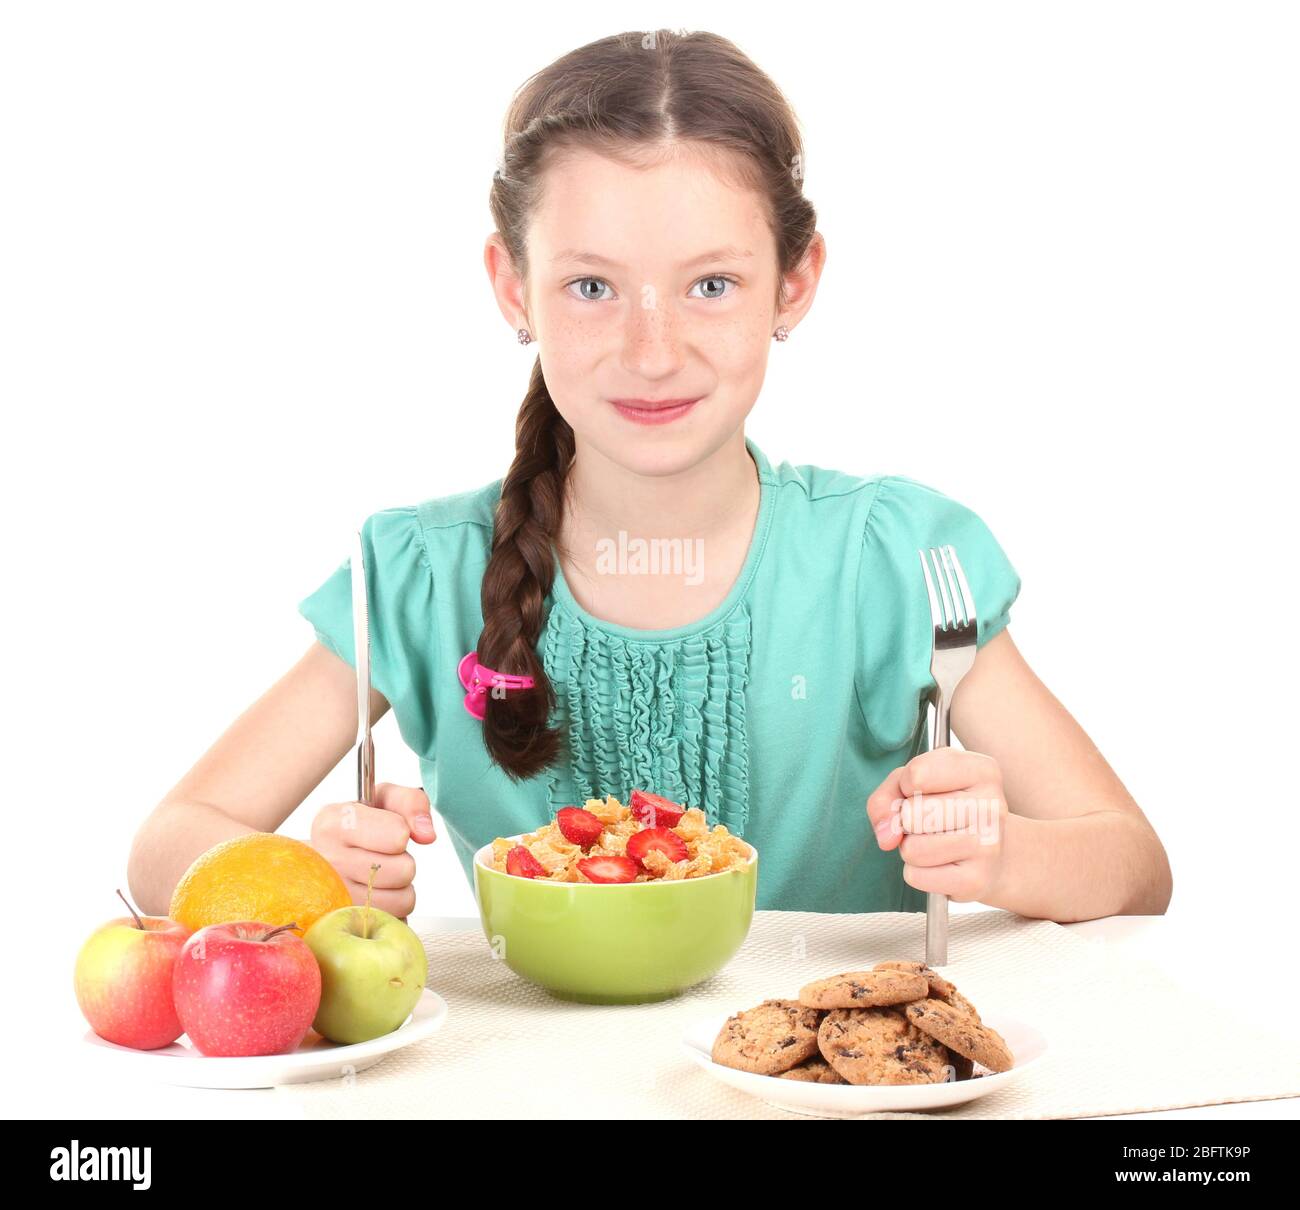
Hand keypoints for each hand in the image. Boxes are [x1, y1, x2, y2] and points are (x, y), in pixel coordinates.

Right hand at [310, 782, 435, 918]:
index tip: (389, 832)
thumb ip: (411, 803)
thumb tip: (426, 834)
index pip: (397, 836)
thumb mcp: (382, 800)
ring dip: (400, 889)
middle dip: (402, 862)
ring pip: (402, 901)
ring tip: (379, 878)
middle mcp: (327, 862)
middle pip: (404, 870)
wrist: (318, 863)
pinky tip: (374, 898)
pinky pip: (394, 922)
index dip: (402, 833)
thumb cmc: (356, 828)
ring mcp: (332, 900)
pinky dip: (392, 912)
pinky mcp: (345, 927)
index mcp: (332, 823)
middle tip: (383, 858)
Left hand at [865, 748, 1008, 903]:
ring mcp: (988, 846)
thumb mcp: (914, 784)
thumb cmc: (946, 808)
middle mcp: (992, 806)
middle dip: (906, 821)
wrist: (990, 852)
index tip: (923, 792)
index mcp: (982, 771)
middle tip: (929, 822)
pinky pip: (916, 876)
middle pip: (911, 814)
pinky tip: (941, 863)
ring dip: (911, 848)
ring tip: (935, 842)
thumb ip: (886, 797)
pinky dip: (918, 872)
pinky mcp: (976, 880)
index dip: (905, 786)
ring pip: (912, 849)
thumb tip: (887, 835)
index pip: (916, 775)